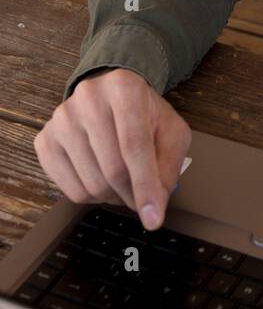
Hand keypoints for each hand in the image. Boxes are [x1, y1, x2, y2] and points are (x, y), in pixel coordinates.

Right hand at [33, 69, 190, 230]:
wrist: (111, 96)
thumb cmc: (144, 115)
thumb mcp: (171, 131)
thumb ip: (169, 165)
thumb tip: (155, 207)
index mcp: (124, 88)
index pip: (134, 146)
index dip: (145, 186)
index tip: (153, 220)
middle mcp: (88, 98)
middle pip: (112, 169)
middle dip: (132, 194)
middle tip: (142, 197)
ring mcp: (62, 119)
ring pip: (92, 184)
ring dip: (114, 196)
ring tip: (123, 182)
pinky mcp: (45, 140)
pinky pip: (70, 191)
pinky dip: (92, 197)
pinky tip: (102, 179)